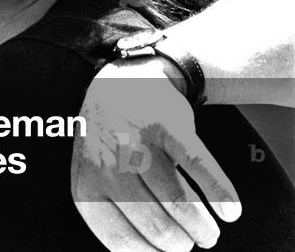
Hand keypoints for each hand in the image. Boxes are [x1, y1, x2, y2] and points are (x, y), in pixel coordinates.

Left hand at [71, 59, 240, 250]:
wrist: (122, 81)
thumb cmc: (110, 139)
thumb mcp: (94, 172)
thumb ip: (111, 207)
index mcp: (86, 183)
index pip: (118, 237)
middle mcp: (108, 165)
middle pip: (154, 224)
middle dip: (178, 243)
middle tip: (190, 244)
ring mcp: (138, 143)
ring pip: (179, 202)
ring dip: (201, 227)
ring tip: (209, 235)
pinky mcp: (166, 125)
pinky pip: (200, 168)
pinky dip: (220, 194)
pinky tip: (230, 210)